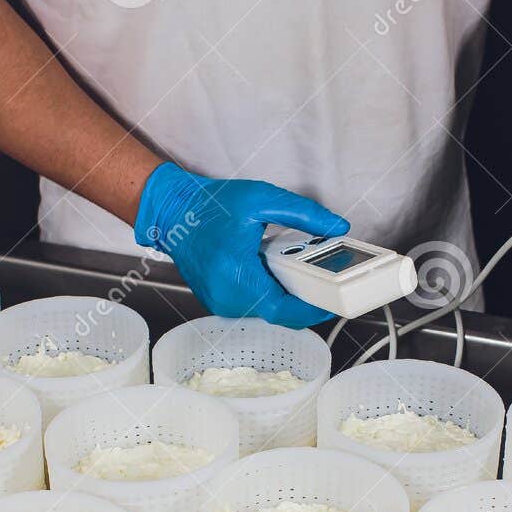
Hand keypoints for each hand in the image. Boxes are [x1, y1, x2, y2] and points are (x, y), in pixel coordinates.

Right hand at [134, 162, 347, 326]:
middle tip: (320, 278)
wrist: (175, 212)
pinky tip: (271, 271)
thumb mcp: (263, 199)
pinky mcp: (219, 303)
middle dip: (303, 297)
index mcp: (236, 274)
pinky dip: (269, 292)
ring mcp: (221, 303)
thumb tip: (337, 227)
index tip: (333, 302)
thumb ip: (305, 214)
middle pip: (280, 313)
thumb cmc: (211, 206)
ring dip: (286, 294)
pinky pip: (255, 306)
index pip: (284, 309)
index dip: (313, 309)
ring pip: (268, 311)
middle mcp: (226, 296)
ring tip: (289, 266)